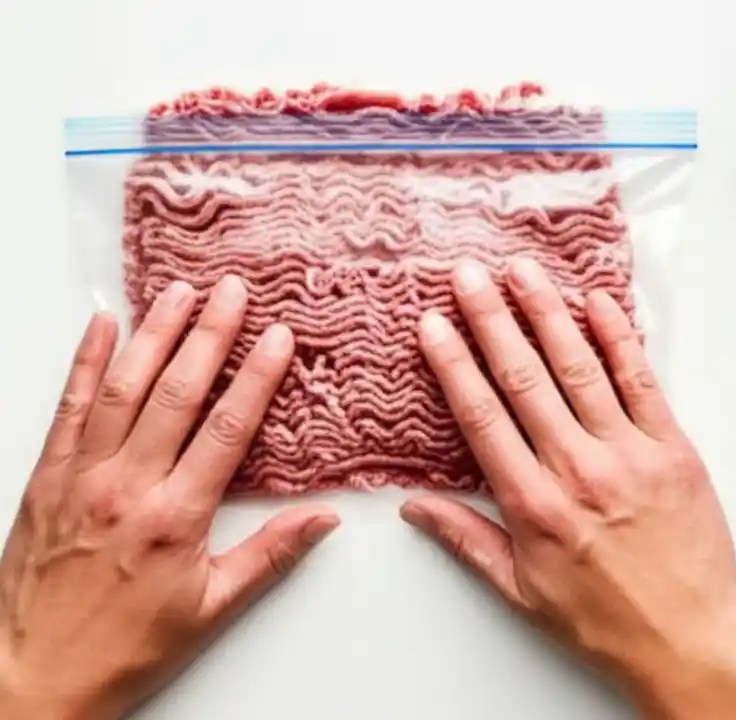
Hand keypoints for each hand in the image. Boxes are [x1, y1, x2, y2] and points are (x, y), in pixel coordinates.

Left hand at [0, 277, 338, 719]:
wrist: (34, 674)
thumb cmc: (125, 647)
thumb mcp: (211, 609)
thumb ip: (270, 555)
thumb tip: (325, 519)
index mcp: (176, 518)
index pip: (228, 428)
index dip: (257, 376)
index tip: (279, 336)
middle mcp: (127, 486)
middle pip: (177, 393)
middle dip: (210, 334)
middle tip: (233, 289)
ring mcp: (80, 476)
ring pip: (122, 388)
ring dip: (154, 334)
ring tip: (180, 291)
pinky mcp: (44, 478)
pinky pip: (69, 407)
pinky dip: (85, 362)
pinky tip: (102, 325)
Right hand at [401, 259, 735, 719]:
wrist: (689, 642)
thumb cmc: (606, 622)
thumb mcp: (521, 591)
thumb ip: (466, 540)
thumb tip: (415, 506)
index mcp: (533, 505)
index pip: (482, 415)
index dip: (454, 362)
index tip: (434, 323)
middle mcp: (578, 470)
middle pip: (524, 378)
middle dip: (492, 318)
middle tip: (468, 274)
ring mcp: (630, 454)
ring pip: (580, 368)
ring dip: (548, 312)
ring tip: (523, 271)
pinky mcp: (675, 449)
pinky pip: (643, 382)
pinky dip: (619, 339)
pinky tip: (597, 303)